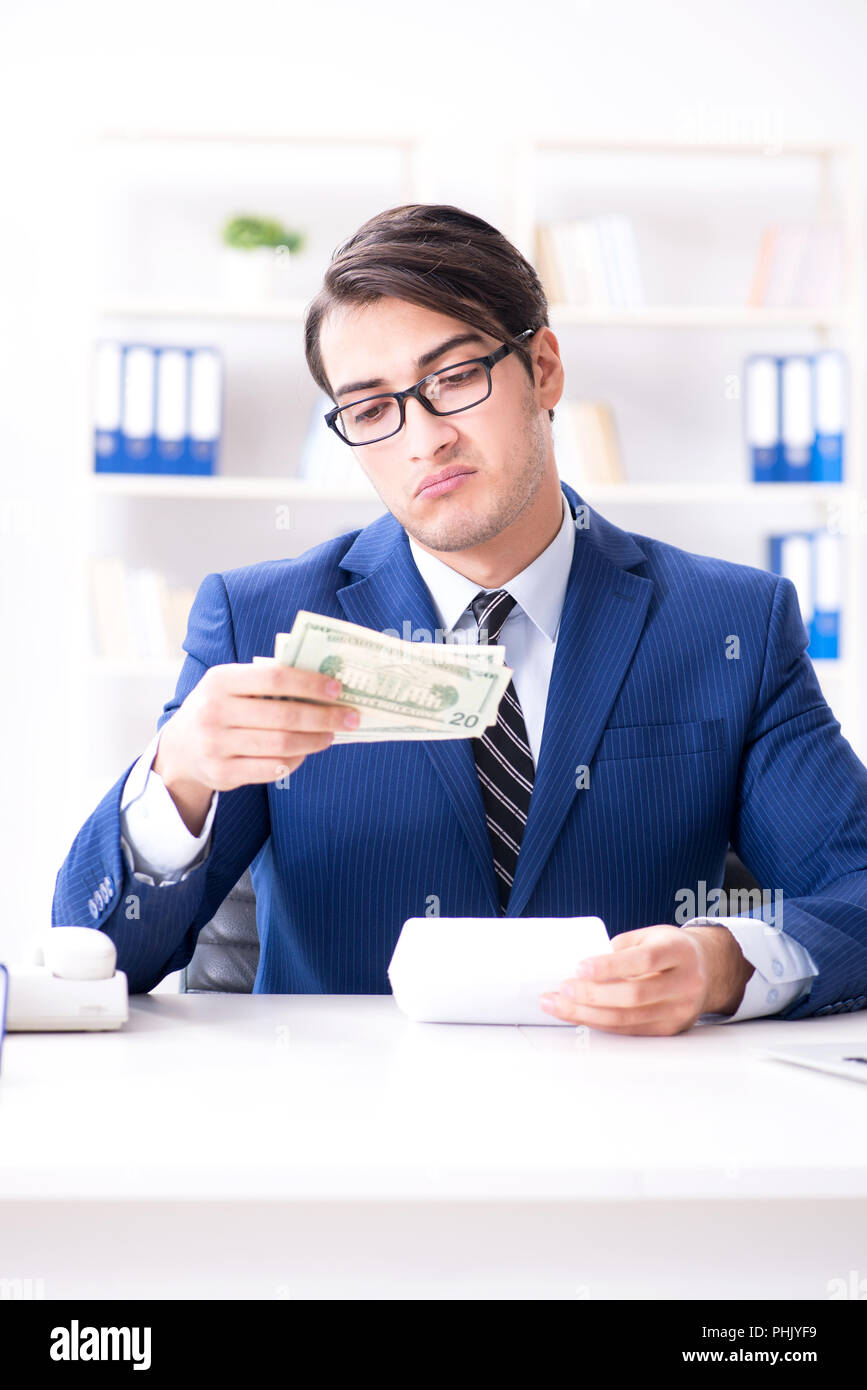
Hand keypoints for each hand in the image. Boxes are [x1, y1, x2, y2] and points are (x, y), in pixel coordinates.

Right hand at [153, 661, 359, 833]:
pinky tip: (306, 753)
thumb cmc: (218, 709)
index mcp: (220, 680)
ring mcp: (216, 746)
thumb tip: (322, 686)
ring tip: (331, 735)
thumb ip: (266, 682)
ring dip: (315, 740)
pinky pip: (272, 769)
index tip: (338, 688)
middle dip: (325, 716)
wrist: (180, 749)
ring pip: (282, 744)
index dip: (310, 683)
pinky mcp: (222, 774)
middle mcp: (214, 712)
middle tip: (351, 717)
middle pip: (285, 715)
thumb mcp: (230, 686)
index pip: (275, 677)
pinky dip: (295, 761)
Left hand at [538, 923, 754, 1035]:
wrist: (708, 969)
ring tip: (557, 1004)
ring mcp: (679, 1010)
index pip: (643, 961)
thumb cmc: (669, 949)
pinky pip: (629, 1031)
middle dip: (592, 995)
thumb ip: (621, 948)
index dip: (610, 966)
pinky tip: (578, 1014)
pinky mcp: (670, 1029)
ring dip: (587, 1014)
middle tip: (562, 989)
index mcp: (678, 952)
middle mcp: (684, 983)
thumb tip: (583, 969)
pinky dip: (600, 1023)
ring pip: (628, 1019)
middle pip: (634, 996)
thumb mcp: (650, 935)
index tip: (579, 967)